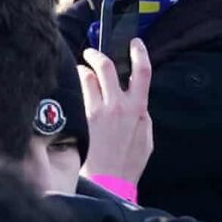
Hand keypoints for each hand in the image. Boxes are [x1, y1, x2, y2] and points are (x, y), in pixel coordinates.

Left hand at [80, 41, 153, 187]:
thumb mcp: (146, 139)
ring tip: (81, 74)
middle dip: (96, 53)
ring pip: (86, 74)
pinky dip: (76, 84)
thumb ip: (142, 116)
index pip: (143, 72)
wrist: (108, 179)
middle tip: (91, 52)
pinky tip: (75, 90)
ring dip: (83, 70)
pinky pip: (77, 89)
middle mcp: (118, 105)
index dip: (140, 52)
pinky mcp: (82, 115)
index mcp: (138, 109)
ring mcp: (98, 109)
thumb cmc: (128, 162)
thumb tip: (137, 101)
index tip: (135, 42)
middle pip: (106, 65)